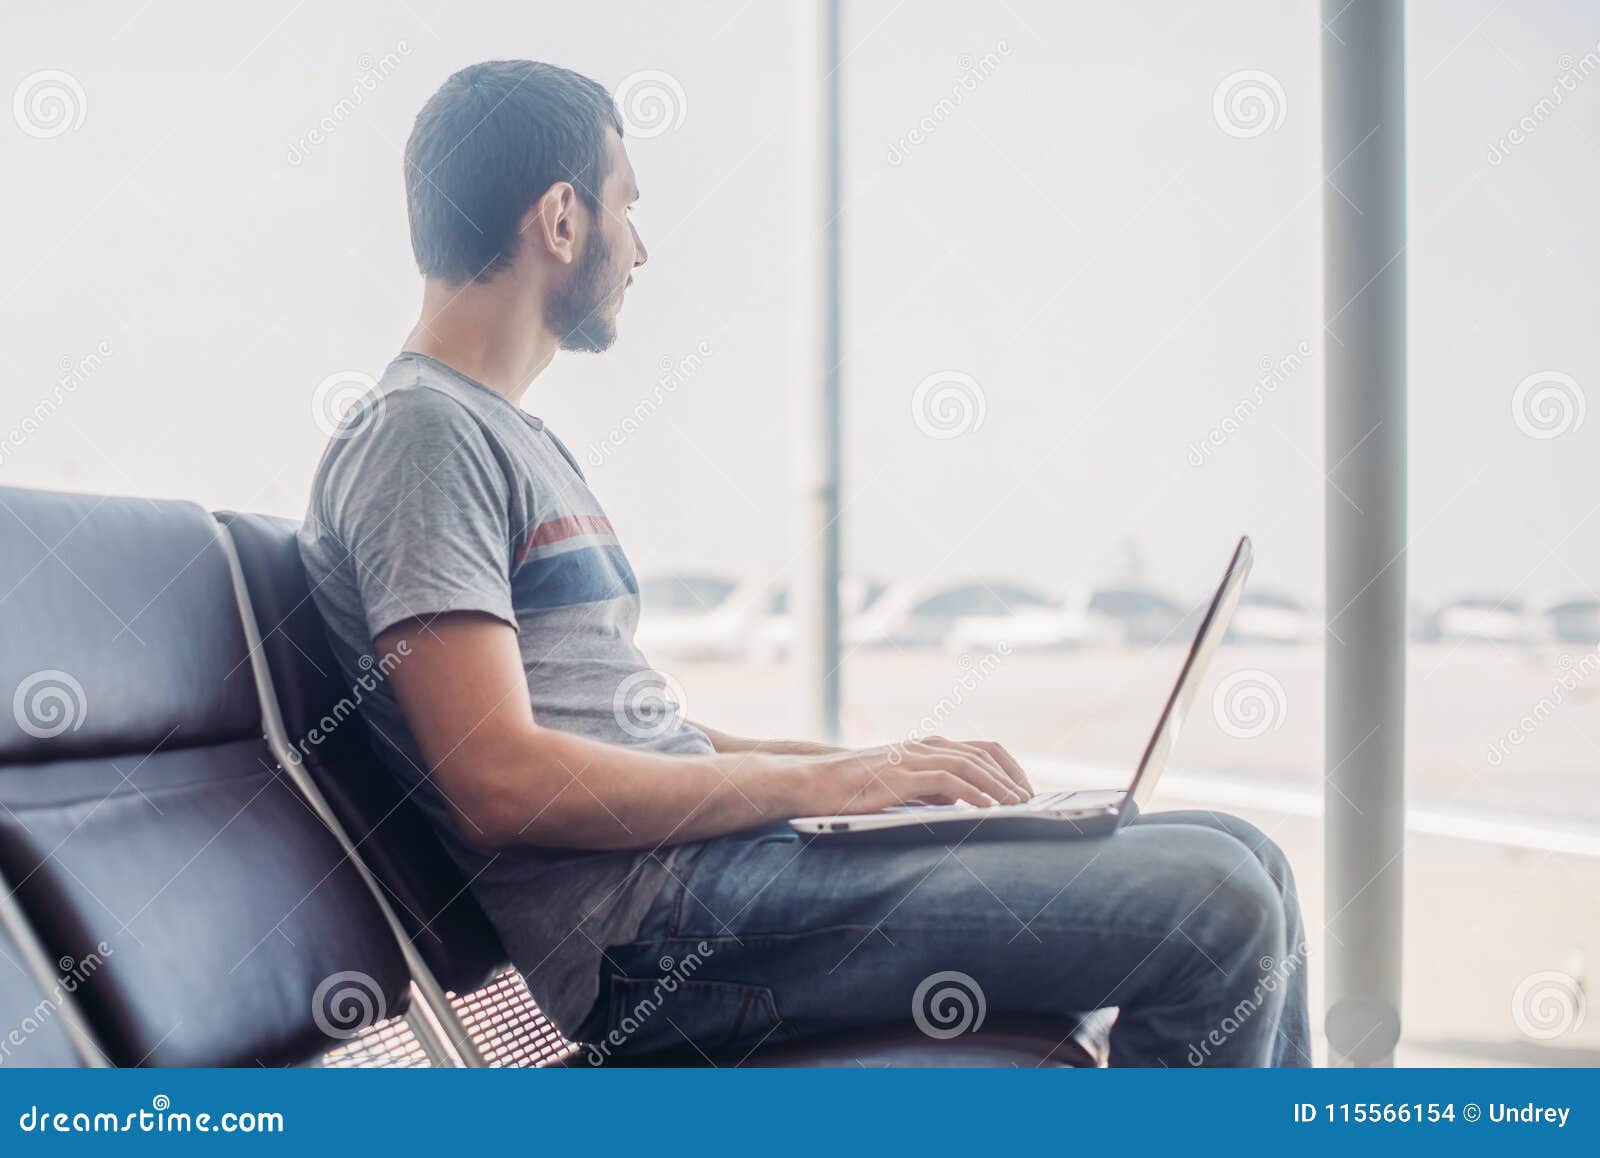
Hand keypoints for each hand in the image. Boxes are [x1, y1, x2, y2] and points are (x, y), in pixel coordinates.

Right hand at [797, 737, 1032, 814]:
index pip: (982, 749)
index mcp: (928, 747)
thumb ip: (932, 789)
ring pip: (968, 764)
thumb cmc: (857, 787)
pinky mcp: (898, 776)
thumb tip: (965, 803)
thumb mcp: (903, 785)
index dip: (1009, 768)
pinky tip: (985, 808)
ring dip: (997, 785)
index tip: (1025, 790)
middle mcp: (924, 747)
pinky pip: (943, 781)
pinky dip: (970, 793)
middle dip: (1011, 777)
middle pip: (982, 754)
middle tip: (1030, 802)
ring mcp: (911, 759)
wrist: (814, 782)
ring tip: (1016, 806)